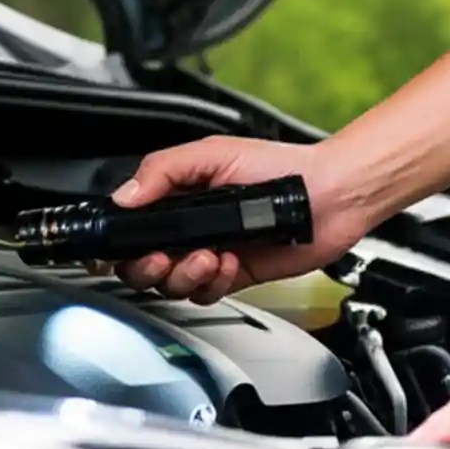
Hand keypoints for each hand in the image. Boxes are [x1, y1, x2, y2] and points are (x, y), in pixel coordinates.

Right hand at [106, 136, 372, 304]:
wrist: (327, 196)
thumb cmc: (278, 166)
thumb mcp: (212, 154)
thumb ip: (163, 170)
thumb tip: (125, 195)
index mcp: (177, 198)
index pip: (132, 226)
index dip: (122, 242)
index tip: (125, 245)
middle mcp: (188, 229)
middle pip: (142, 265)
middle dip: (147, 267)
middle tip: (161, 258)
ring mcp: (209, 254)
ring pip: (173, 285)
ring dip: (184, 275)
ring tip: (207, 256)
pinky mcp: (234, 277)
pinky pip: (207, 293)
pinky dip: (214, 283)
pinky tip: (231, 262)